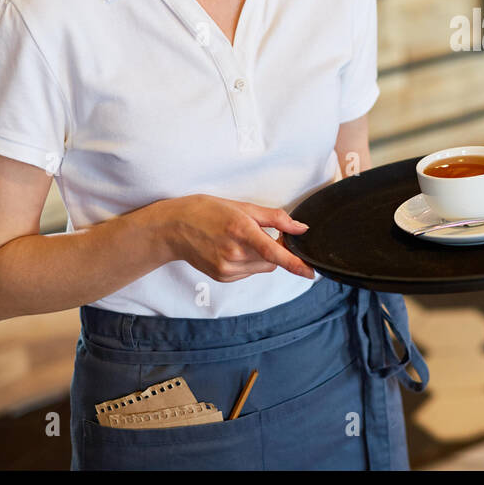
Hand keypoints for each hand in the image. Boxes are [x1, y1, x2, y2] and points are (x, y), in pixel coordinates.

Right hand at [149, 193, 314, 281]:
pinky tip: (232, 249)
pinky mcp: (222, 277)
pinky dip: (248, 262)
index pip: (274, 252)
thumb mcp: (242, 206)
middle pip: (272, 261)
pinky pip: (248, 272)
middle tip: (260, 232)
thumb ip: (275, 218)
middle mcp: (234, 254)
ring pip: (261, 268)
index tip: (310, 273)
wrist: (173, 228)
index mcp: (241, 231)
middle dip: (275, 250)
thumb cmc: (206, 211)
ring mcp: (226, 269)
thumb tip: (300, 228)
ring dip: (261, 257)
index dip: (294, 263)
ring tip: (240, 239)